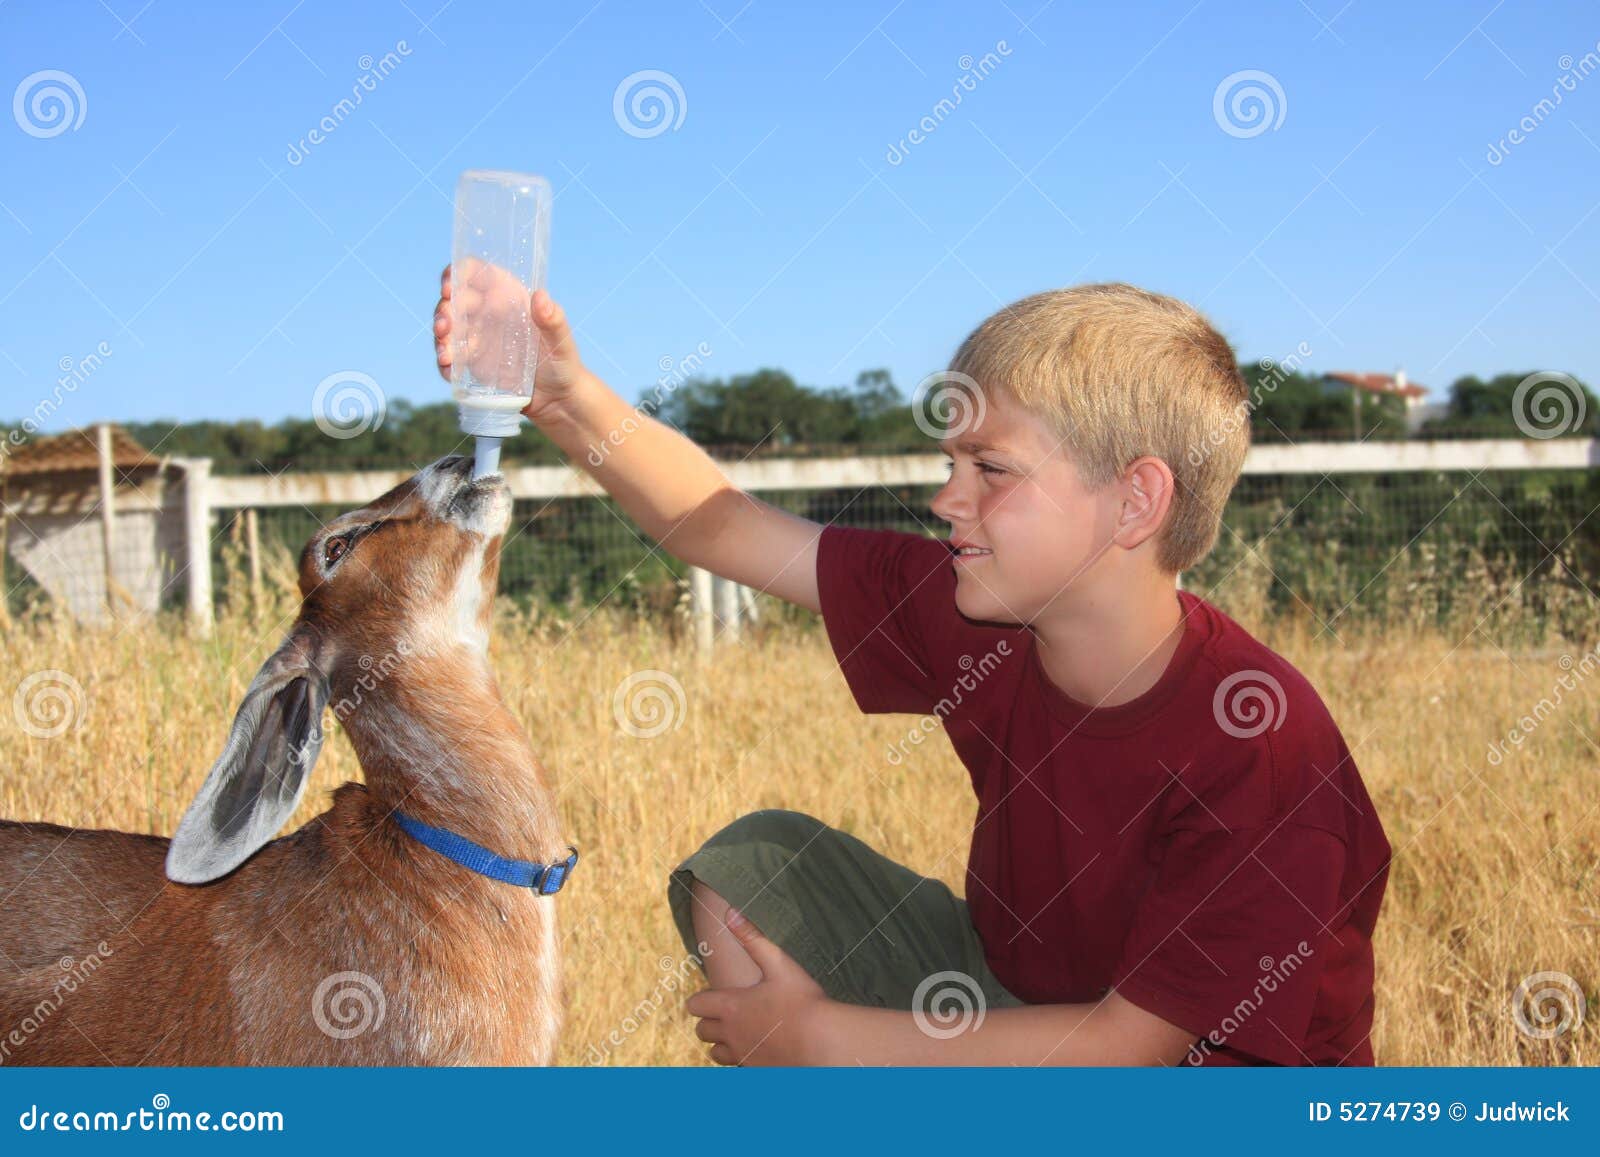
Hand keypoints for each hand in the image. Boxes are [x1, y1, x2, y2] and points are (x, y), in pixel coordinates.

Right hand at [432, 262, 590, 425]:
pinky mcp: (471, 362)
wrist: (557, 397)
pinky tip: (448, 369)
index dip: (457, 274)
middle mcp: (486, 312)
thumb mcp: (561, 341)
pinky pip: (451, 359)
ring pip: (448, 330)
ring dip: (441, 338)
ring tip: (446, 354)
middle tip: (445, 328)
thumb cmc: (563, 361)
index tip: (450, 288)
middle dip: (443, 311)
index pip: (474, 273)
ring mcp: (476, 337)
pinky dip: (445, 363)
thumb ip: (553, 320)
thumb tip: (540, 297)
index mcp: (505, 295)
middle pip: (454, 301)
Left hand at [683, 907, 835, 1065]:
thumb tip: (729, 911)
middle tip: (729, 1012)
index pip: (695, 1005)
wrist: (823, 1042)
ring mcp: (742, 1056)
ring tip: (741, 1032)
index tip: (715, 995)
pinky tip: (758, 1049)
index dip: (701, 999)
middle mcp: (730, 1034)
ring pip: (716, 1054)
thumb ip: (752, 937)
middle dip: (710, 1021)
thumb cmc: (803, 1000)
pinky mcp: (756, 1072)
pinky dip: (741, 1060)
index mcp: (730, 1007)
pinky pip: (737, 1069)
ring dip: (722, 1043)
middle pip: (701, 1031)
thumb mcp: (779, 962)